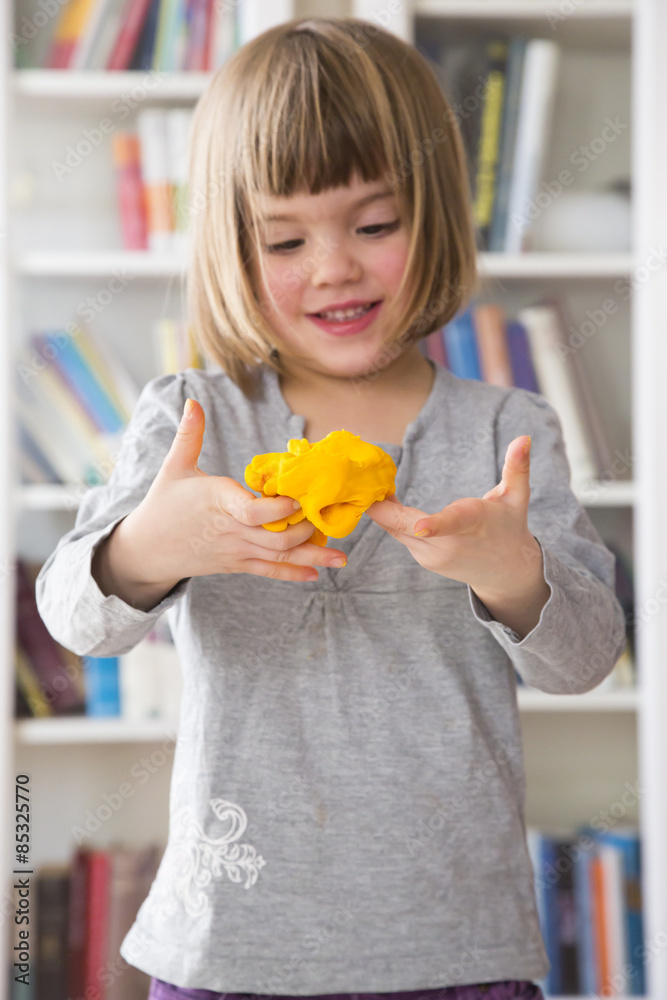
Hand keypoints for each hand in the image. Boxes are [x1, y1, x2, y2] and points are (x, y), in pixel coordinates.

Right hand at [103, 398, 347, 592]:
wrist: (146, 550)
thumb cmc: (163, 504)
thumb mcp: (174, 467)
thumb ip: (190, 435)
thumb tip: (193, 401)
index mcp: (218, 502)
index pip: (252, 512)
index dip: (278, 510)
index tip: (298, 501)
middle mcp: (230, 530)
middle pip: (275, 537)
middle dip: (306, 531)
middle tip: (330, 517)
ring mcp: (235, 550)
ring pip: (277, 557)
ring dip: (311, 557)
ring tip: (340, 558)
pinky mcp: (237, 564)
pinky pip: (268, 571)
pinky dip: (293, 573)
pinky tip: (316, 573)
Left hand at [366, 435, 549, 634]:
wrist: (505, 572)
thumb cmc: (511, 527)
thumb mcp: (517, 497)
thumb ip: (518, 467)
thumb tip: (524, 437)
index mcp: (473, 524)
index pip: (454, 525)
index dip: (435, 525)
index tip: (419, 527)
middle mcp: (448, 545)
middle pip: (408, 526)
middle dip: (382, 507)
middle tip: (360, 480)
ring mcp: (432, 556)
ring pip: (396, 529)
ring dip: (379, 508)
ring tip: (361, 482)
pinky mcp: (422, 558)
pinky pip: (398, 533)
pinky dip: (385, 516)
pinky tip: (373, 497)